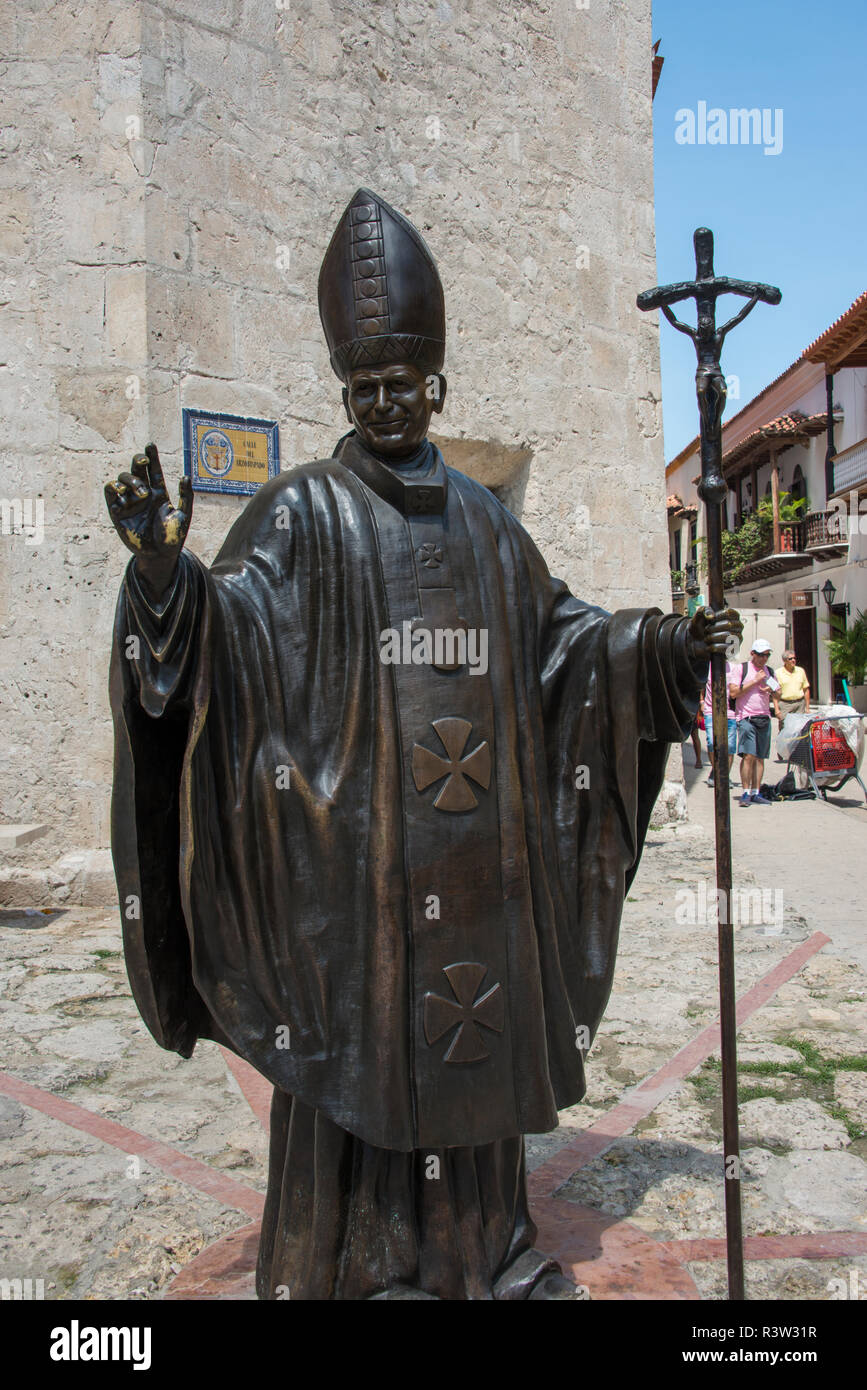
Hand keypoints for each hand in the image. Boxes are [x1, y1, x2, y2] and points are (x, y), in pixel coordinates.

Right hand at [104, 444, 192, 596]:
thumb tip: (186, 476)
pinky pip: (110, 493)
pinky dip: (113, 487)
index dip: (151, 457)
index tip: (151, 445)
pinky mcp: (117, 512)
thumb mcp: (184, 516)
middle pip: (136, 470)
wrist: (160, 556)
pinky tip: (121, 490)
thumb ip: (186, 496)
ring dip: (131, 480)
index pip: (153, 470)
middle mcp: (142, 495)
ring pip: (123, 479)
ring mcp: (130, 502)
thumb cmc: (173, 538)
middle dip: (138, 461)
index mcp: (158, 493)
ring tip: (142, 493)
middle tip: (144, 463)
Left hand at [688, 605, 742, 661]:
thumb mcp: (699, 618)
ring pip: (728, 636)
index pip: (728, 613)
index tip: (709, 620)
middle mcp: (738, 626)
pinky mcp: (734, 650)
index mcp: (732, 616)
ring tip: (706, 639)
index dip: (716, 616)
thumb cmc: (700, 629)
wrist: (697, 646)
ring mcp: (738, 638)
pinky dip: (714, 647)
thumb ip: (703, 611)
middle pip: (728, 624)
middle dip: (713, 628)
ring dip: (713, 637)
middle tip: (706, 631)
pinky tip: (708, 647)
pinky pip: (726, 648)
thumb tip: (711, 615)